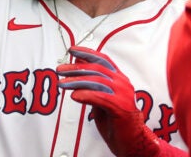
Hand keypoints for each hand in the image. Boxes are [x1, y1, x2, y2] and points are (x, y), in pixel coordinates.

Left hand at [57, 46, 185, 156]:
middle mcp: (122, 83)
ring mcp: (123, 94)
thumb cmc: (115, 120)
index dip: (86, 53)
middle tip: (60, 70)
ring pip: (96, 81)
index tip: (72, 50)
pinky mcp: (120, 107)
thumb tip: (78, 64)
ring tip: (62, 84)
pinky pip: (100, 97)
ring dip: (76, 81)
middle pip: (96, 69)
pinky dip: (86, 95)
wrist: (130, 140)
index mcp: (119, 78)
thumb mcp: (100, 97)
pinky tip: (74, 96)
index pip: (102, 59)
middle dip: (75, 68)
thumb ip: (92, 82)